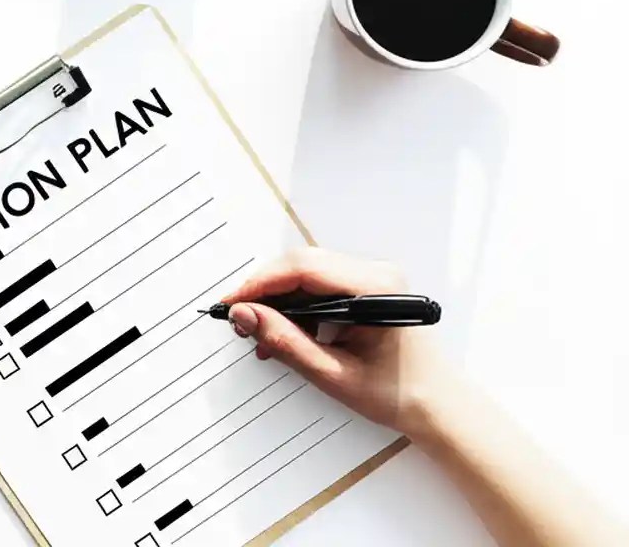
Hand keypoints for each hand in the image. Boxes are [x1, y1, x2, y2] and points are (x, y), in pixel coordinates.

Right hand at [221, 248, 449, 436]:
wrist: (438, 405)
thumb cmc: (399, 393)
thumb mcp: (334, 374)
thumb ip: (286, 342)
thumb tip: (245, 316)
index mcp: (375, 288)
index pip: (303, 268)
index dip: (260, 283)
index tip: (231, 303)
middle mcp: (376, 273)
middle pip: (301, 265)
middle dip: (264, 291)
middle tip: (239, 321)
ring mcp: (372, 278)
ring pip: (306, 274)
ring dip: (277, 301)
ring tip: (262, 335)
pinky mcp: (366, 288)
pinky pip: (318, 285)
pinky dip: (295, 306)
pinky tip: (285, 333)